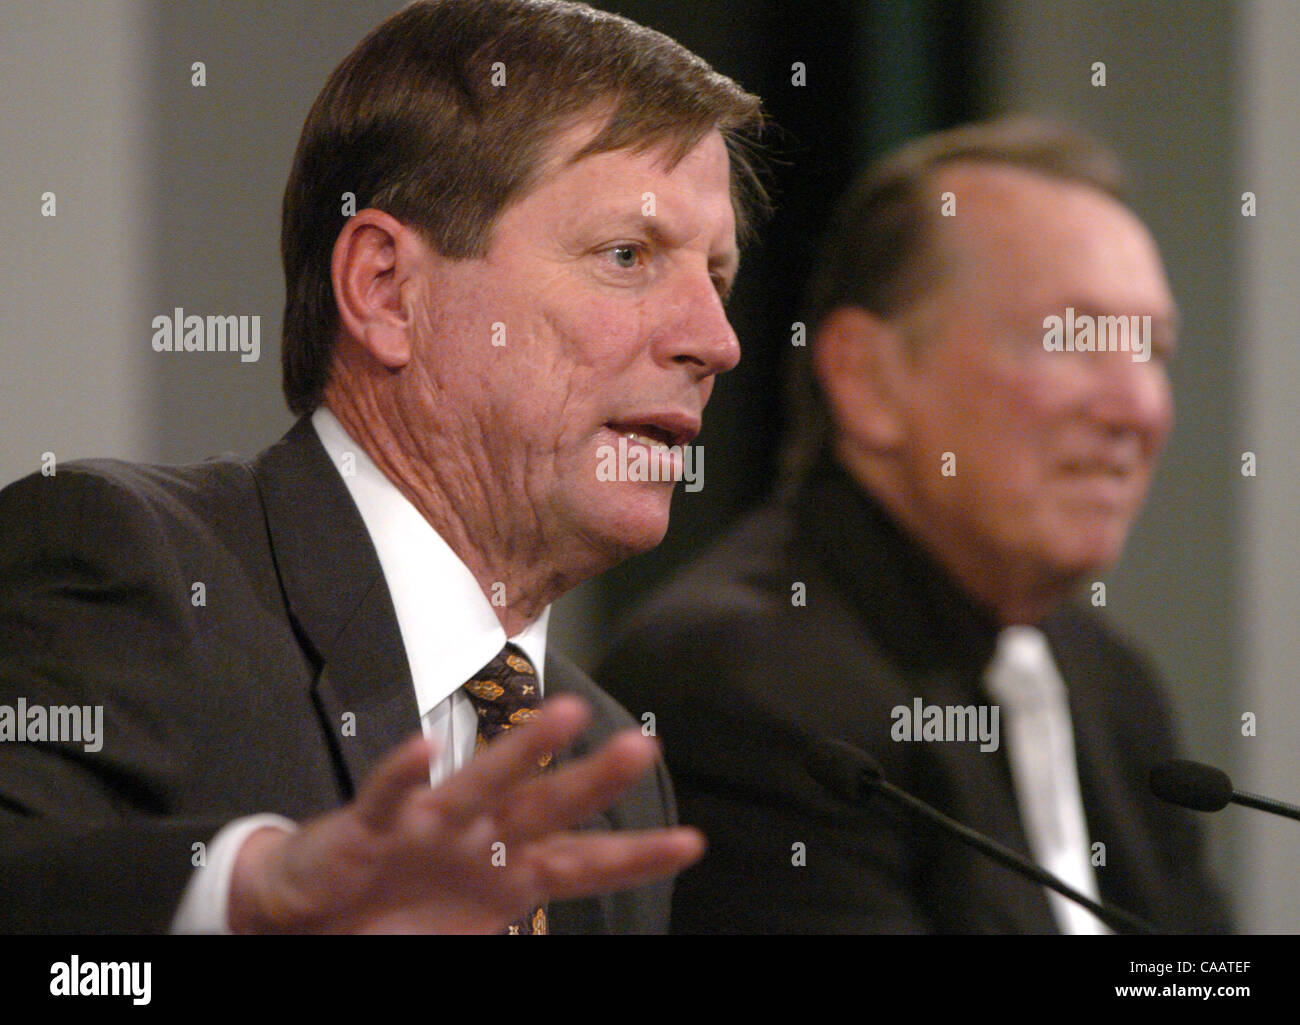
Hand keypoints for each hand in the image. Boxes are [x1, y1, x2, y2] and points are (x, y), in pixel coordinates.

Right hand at [227, 695, 702, 932]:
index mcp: (507, 874)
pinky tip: (423, 748)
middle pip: (547, 806)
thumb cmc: (390, 923)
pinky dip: (403, 774)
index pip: (583, 863)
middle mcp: (479, 840)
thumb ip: (506, 933)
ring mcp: (429, 826)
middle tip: (641, 747)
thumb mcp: (464, 942)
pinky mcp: (371, 825)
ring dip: (522, 751)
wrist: (304, 921)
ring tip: (566, 716)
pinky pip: (388, 795)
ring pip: (483, 781)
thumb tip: (542, 944)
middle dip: (594, 781)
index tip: (690, 843)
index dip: (634, 856)